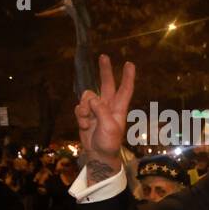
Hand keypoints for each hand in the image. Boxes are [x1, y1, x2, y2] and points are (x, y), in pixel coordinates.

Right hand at [74, 54, 134, 182]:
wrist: (97, 153)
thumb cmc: (108, 142)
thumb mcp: (109, 127)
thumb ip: (101, 111)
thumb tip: (92, 98)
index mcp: (119, 108)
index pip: (125, 89)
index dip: (128, 77)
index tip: (130, 64)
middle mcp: (108, 106)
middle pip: (107, 84)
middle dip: (105, 70)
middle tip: (104, 56)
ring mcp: (96, 109)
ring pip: (87, 96)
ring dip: (84, 108)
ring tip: (88, 122)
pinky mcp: (85, 113)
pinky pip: (79, 107)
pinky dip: (79, 115)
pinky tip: (84, 125)